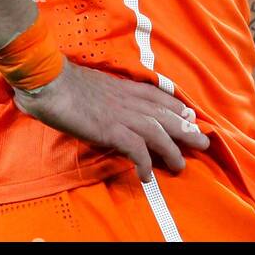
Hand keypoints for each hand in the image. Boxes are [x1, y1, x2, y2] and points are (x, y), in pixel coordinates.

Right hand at [12, 60, 209, 181]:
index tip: (190, 118)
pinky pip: (135, 148)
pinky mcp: (110, 129)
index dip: (177, 109)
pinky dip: (144, 161)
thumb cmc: (67, 81)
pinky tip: (147, 174)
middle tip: (203, 141)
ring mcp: (122, 114)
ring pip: (157, 133)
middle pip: (166, 115)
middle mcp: (130, 99)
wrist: (50, 80)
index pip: (160, 97)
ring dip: (172, 150)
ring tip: (180, 165)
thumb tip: (114, 104)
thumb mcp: (98, 84)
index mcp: (127, 87)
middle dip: (186, 129)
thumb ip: (111, 94)